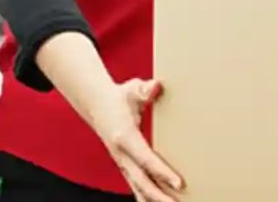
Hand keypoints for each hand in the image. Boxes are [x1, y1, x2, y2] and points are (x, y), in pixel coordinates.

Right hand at [92, 79, 183, 201]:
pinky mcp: (124, 166)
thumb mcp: (131, 88)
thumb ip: (143, 89)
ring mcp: (122, 162)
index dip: (162, 172)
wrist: (98, 105)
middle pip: (141, 181)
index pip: (146, 159)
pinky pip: (136, 185)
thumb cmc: (120, 96)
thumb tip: (155, 86)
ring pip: (137, 188)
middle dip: (159, 195)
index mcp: (124, 137)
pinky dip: (146, 197)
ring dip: (153, 199)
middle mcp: (121, 154)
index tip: (179, 184)